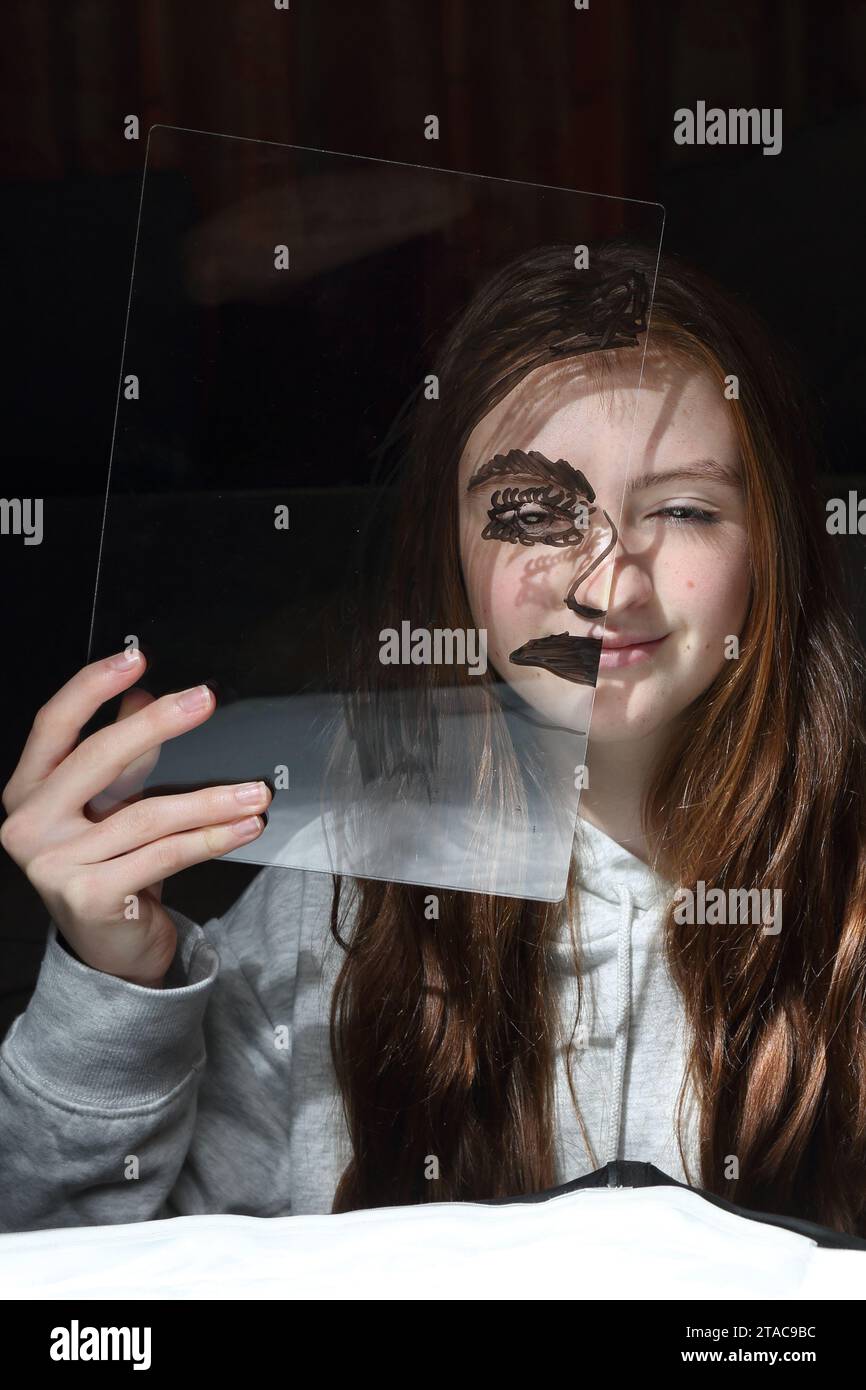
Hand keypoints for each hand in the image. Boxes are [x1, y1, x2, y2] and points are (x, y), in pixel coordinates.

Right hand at [0, 649, 270, 986]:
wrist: (110, 952)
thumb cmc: (110, 867)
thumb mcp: (112, 804)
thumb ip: (126, 754)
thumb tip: (146, 697)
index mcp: (27, 792)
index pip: (54, 725)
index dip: (92, 686)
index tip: (135, 659)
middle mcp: (28, 826)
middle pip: (97, 759)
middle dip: (157, 725)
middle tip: (203, 700)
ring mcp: (53, 864)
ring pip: (146, 815)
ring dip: (210, 799)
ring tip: (253, 791)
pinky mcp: (89, 897)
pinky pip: (164, 855)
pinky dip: (211, 838)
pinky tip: (243, 827)